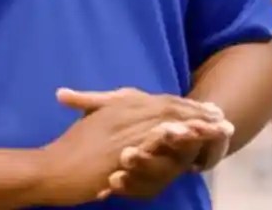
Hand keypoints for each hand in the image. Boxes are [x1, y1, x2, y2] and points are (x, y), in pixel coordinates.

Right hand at [38, 87, 224, 205]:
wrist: (49, 169)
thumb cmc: (67, 153)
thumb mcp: (91, 127)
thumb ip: (108, 117)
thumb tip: (123, 116)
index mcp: (118, 106)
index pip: (159, 102)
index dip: (184, 106)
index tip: (207, 110)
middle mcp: (123, 112)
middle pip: (168, 106)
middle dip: (197, 112)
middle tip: (222, 116)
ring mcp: (123, 128)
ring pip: (167, 119)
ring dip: (194, 122)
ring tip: (219, 127)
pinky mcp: (122, 146)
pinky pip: (154, 138)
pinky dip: (176, 135)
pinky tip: (194, 137)